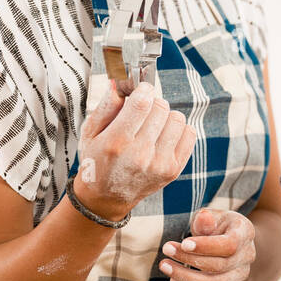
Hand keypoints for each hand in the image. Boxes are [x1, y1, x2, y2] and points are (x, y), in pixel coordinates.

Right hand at [75, 81, 196, 218]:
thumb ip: (106, 106)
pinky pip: (189, 134)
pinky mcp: (173, 169)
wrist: (107, 197)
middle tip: (144, 110)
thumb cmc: (97, 161)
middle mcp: (140, 154)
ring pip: (177, 119)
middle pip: (161, 108)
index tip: (141, 89)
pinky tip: (164, 135)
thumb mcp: (91, 133)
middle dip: (153, 103)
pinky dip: (178, 129)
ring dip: (166, 116)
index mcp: (117, 142)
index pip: (141, 103)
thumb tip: (119, 83)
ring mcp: (160, 163)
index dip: (144, 89)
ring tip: (153, 124)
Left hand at [159, 207, 255, 280]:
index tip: (183, 243)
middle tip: (166, 249)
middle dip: (188, 259)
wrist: (228, 239)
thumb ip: (206, 218)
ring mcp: (238, 275)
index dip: (206, 246)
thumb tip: (204, 217)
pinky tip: (174, 280)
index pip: (230, 244)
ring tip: (166, 266)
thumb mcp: (212, 215)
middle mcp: (247, 257)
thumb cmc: (217, 224)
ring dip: (185, 278)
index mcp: (245, 233)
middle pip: (220, 266)